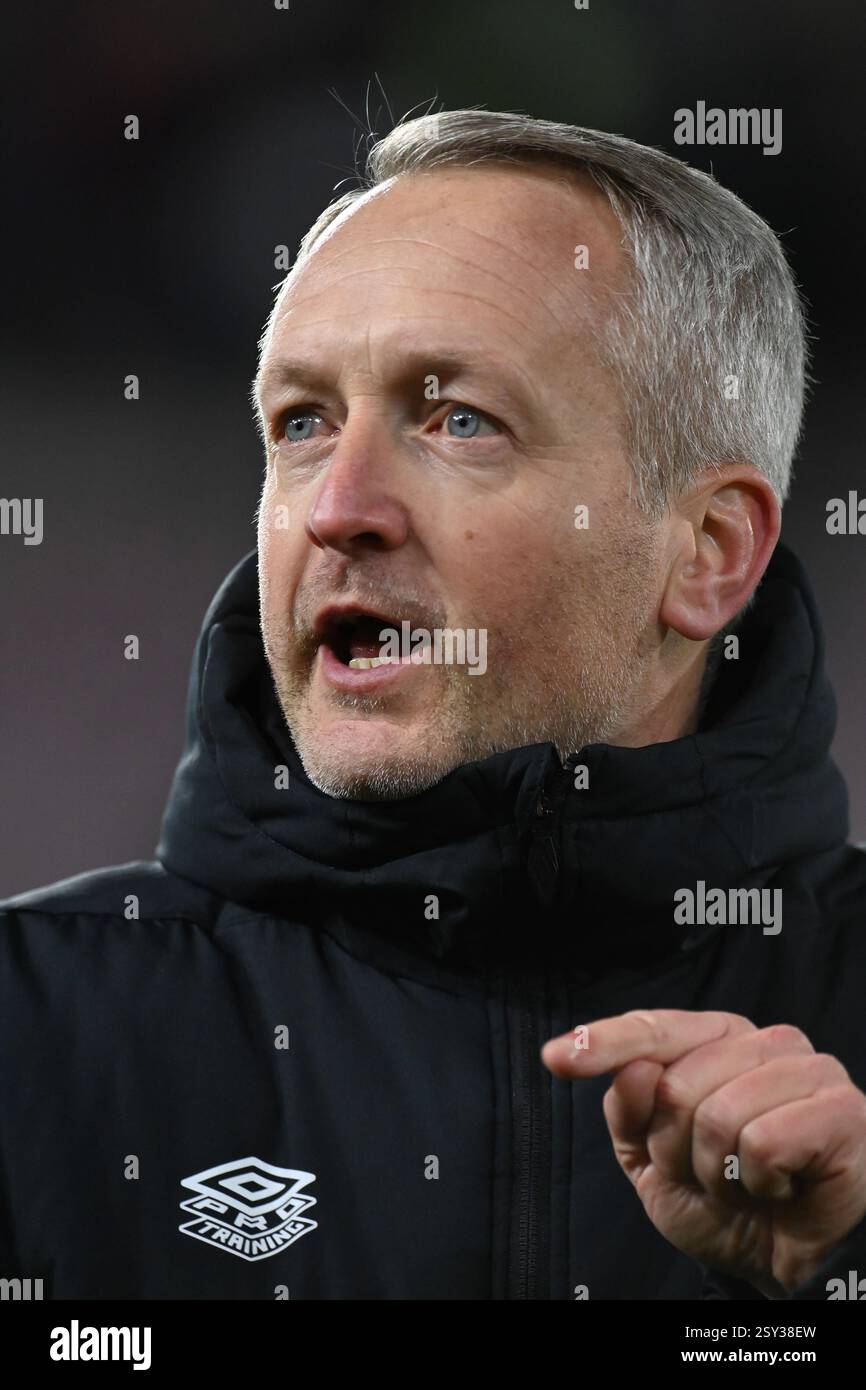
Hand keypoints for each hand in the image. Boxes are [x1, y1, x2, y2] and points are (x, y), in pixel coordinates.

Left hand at [541, 1009, 865, 1296]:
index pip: (655, 1029)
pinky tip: (782, 1188)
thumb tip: (633, 1071)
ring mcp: (809, 1069)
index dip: (604, 1041)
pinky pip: (764, 1142)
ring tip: (748, 1185)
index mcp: (721, 1041)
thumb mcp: (654, 1161)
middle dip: (677, 1150)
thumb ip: (630, 1112)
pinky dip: (760, 1183)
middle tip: (711, 1177)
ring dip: (719, 1173)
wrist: (789, 1264)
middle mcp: (766, 1041)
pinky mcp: (841, 1109)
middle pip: (677, 1084)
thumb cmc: (728, 1202)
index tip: (555, 1058)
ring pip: (718, 1115)